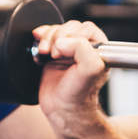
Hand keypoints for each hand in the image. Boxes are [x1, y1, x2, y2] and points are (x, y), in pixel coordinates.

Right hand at [33, 20, 110, 137]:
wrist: (62, 111)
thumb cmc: (79, 96)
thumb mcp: (90, 70)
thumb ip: (82, 48)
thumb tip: (62, 41)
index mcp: (98, 49)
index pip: (86, 28)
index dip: (73, 36)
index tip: (65, 51)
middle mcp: (84, 48)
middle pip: (68, 27)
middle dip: (57, 37)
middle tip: (54, 54)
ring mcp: (67, 51)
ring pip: (56, 31)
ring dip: (47, 39)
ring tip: (45, 53)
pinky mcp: (52, 55)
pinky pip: (45, 37)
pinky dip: (39, 40)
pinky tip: (40, 52)